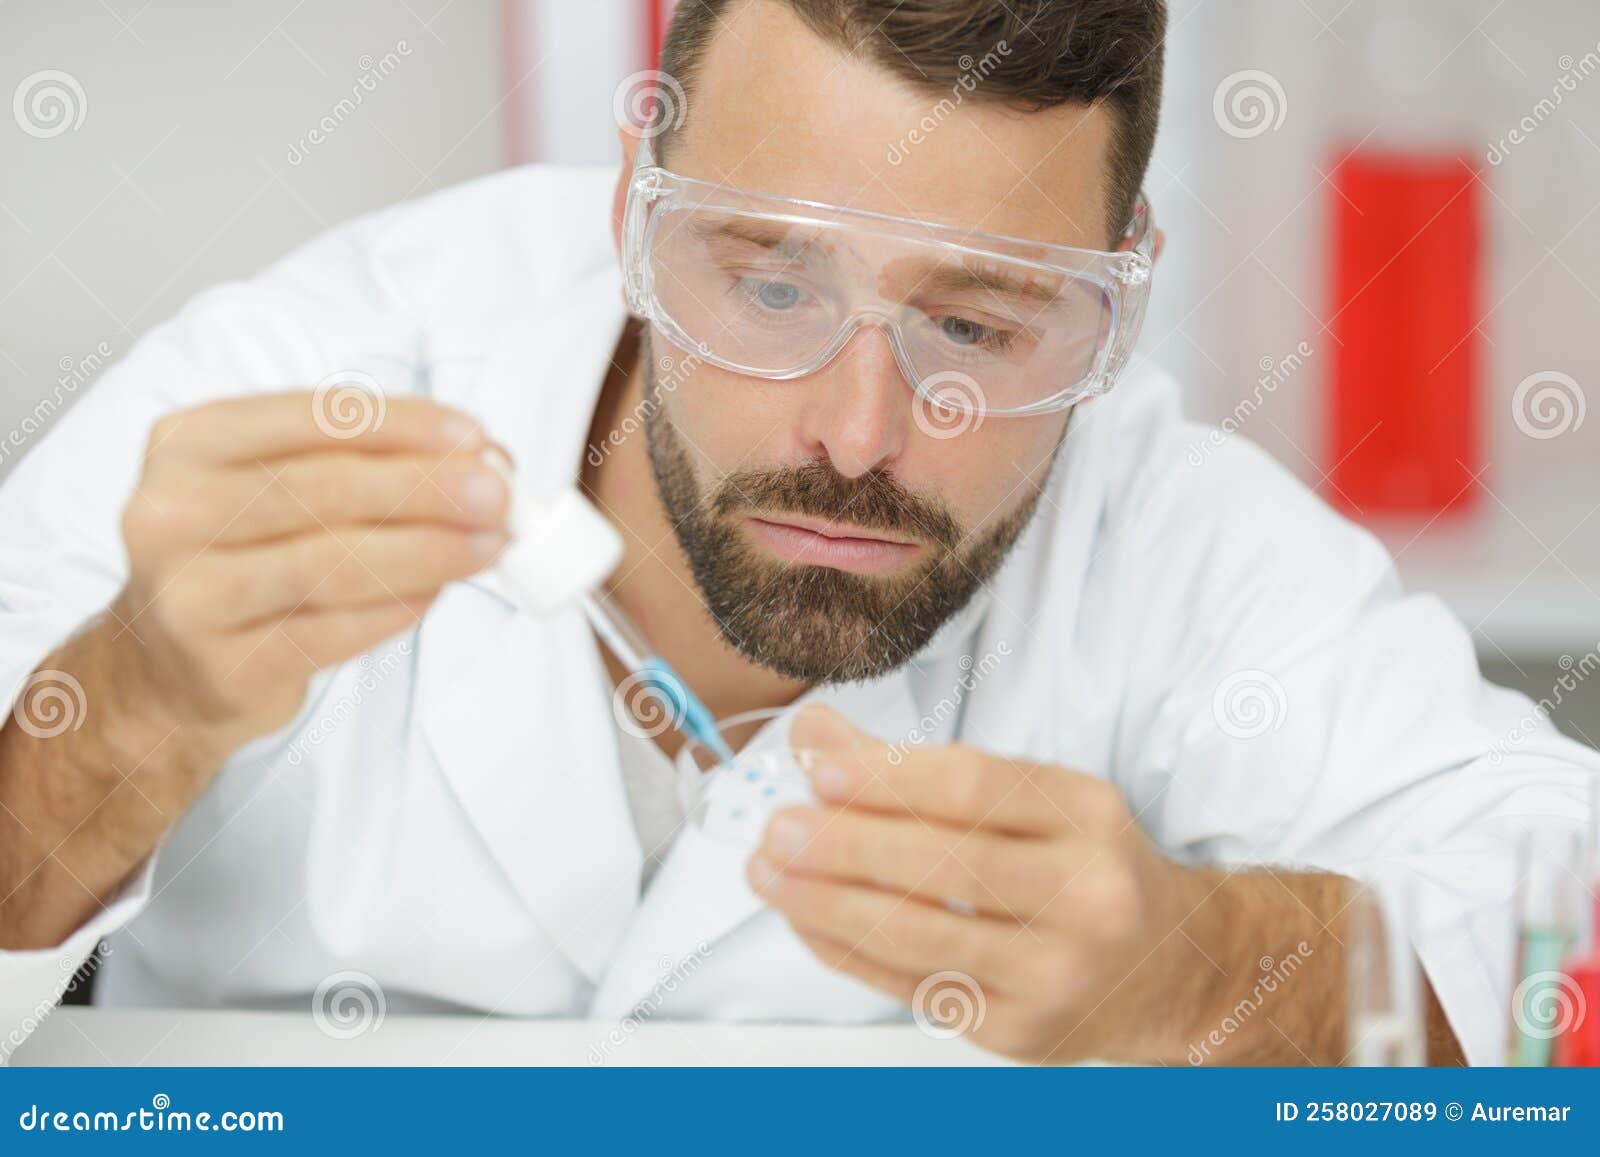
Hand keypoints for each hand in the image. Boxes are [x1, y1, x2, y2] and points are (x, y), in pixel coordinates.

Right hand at [114, 390, 509, 758]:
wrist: (171, 667)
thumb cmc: (249, 556)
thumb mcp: (283, 490)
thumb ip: (370, 465)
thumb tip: (485, 462)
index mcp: (190, 445)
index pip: (309, 419)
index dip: (401, 425)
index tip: (475, 437)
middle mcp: (172, 513)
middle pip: (321, 490)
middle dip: (424, 489)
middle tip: (498, 496)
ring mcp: (189, 594)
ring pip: (328, 564)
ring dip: (426, 552)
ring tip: (491, 546)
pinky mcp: (223, 664)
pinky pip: (329, 632)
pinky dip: (394, 609)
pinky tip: (437, 594)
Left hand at [745, 704, 1215, 1063]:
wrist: (1172, 968)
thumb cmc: (1085, 866)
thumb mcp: (1030, 797)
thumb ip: (917, 766)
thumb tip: (813, 731)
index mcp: (1087, 815)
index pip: (975, 789)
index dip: (890, 779)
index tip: (818, 768)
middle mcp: (1083, 894)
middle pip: (947, 866)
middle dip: (846, 846)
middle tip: (777, 829)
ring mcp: (1055, 971)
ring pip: (921, 936)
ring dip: (828, 903)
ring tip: (768, 872)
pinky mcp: (1021, 1031)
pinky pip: (914, 988)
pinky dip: (848, 951)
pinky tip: (805, 919)